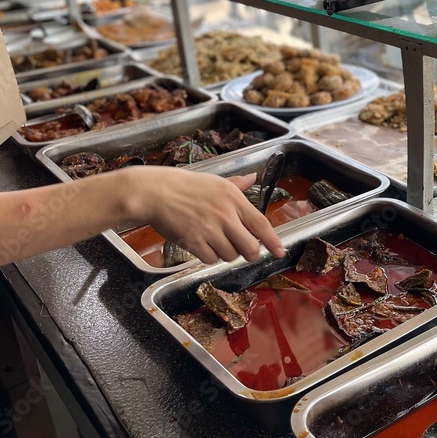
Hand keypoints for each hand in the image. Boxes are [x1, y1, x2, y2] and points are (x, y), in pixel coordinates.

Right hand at [130, 168, 285, 264]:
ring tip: (214, 240)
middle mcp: (225, 215)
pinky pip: (211, 259)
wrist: (155, 192)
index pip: (261, 224)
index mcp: (233, 198)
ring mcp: (210, 229)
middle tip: (242, 249)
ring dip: (226, 253)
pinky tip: (202, 245)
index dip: (273, 241)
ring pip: (230, 255)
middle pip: (249, 247)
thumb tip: (253, 178)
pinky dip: (209, 256)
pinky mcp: (194, 241)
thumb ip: (237, 184)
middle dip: (248, 253)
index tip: (281, 251)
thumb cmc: (185, 185)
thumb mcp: (216, 181)